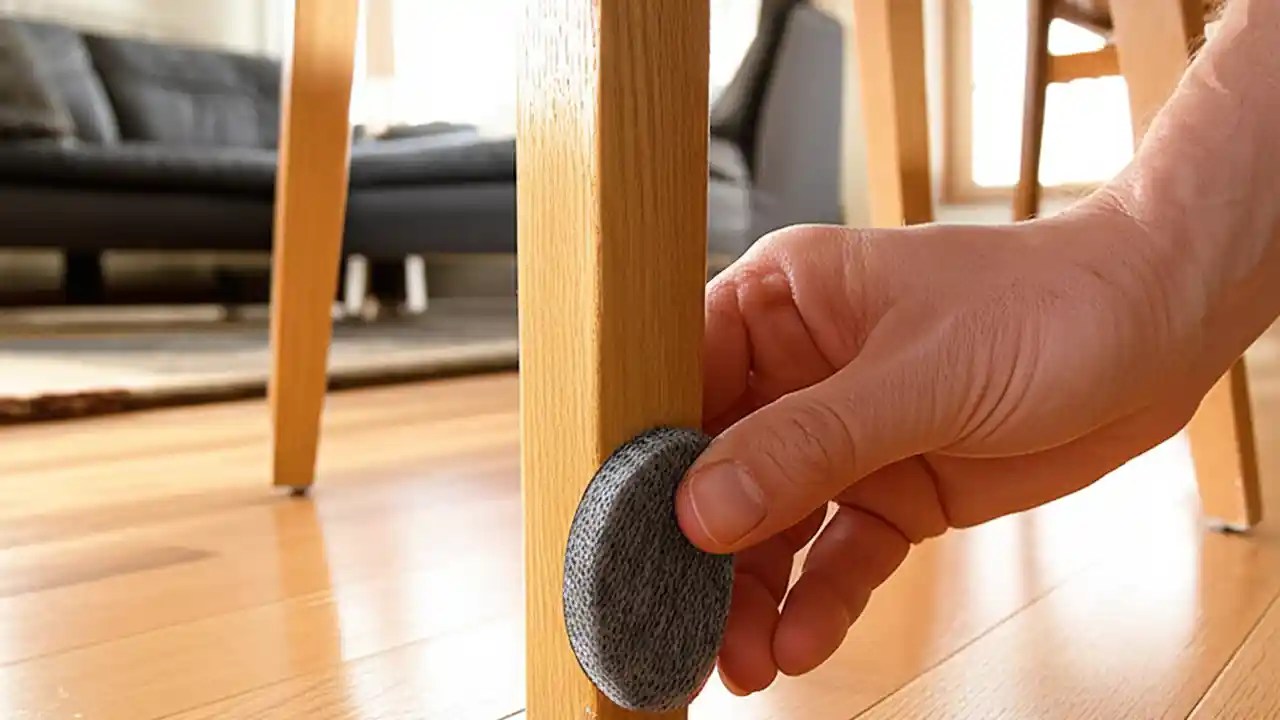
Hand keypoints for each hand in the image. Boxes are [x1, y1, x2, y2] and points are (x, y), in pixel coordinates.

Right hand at [674, 197, 1219, 694]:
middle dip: (701, 550)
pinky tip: (801, 643)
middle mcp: (799, 371)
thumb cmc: (1047, 304)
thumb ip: (808, 444)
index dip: (649, 456)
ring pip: (773, 525)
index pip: (683, 379)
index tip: (622, 531)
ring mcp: (845, 437)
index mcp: (782, 303)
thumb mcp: (922, 374)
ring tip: (741, 659)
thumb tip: (699, 509)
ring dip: (754, 593)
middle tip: (685, 624)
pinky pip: (840, 554)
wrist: (1161, 330)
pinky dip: (822, 600)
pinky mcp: (892, 489)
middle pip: (720, 469)